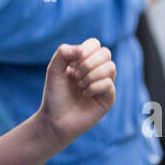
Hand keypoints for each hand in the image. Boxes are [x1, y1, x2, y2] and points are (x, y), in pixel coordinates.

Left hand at [38, 39, 115, 153]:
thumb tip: (82, 49)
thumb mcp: (54, 69)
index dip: (85, 50)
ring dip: (91, 75)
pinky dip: (94, 87)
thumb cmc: (55, 95)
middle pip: (106, 53)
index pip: (95, 44)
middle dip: (89, 63)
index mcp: (85, 61)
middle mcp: (97, 71)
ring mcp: (104, 84)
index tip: (71, 64)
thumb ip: (64, 53)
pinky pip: (109, 84)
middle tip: (76, 75)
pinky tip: (85, 95)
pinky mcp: (108, 98)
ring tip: (80, 86)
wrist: (55, 119)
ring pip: (111, 67)